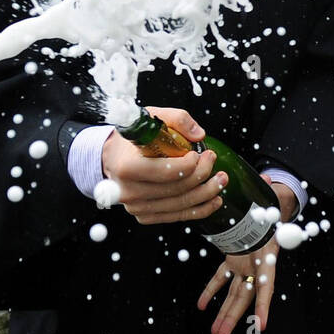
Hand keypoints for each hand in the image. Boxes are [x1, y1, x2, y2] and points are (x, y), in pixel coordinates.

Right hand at [100, 106, 224, 224]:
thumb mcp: (151, 117)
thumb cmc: (132, 139)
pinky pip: (177, 216)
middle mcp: (130, 191)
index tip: (199, 153)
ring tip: (221, 180)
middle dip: (203, 175)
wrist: (112, 158)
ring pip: (180, 204)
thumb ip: (177, 119)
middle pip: (176, 189)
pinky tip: (214, 200)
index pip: (166, 172)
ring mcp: (137, 206)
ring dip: (207, 193)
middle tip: (213, 160)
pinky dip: (199, 210)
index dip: (189, 164)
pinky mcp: (145, 215)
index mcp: (128, 167)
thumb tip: (199, 134)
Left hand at [197, 175, 291, 333]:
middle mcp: (257, 263)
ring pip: (235, 293)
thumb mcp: (271, 199)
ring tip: (217, 331)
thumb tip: (267, 177)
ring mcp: (246, 263)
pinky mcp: (236, 260)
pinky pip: (223, 279)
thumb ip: (268, 190)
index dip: (264, 305)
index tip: (262, 325)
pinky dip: (212, 291)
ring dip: (225, 312)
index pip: (267, 283)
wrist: (271, 209)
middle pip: (245, 295)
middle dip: (234, 316)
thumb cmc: (271, 206)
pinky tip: (201, 305)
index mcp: (266, 254)